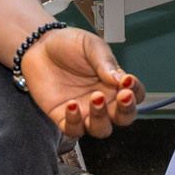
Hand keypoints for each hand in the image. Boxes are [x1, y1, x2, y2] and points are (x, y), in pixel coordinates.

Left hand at [19, 29, 141, 138]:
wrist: (39, 46)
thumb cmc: (68, 45)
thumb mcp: (90, 46)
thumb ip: (105, 62)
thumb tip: (120, 78)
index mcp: (114, 83)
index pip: (135, 95)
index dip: (136, 91)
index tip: (128, 81)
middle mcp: (103, 100)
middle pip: (124, 118)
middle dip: (126, 111)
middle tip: (123, 97)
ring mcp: (84, 111)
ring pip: (101, 129)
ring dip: (101, 118)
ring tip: (96, 98)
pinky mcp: (63, 117)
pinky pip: (74, 130)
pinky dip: (75, 122)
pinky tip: (72, 104)